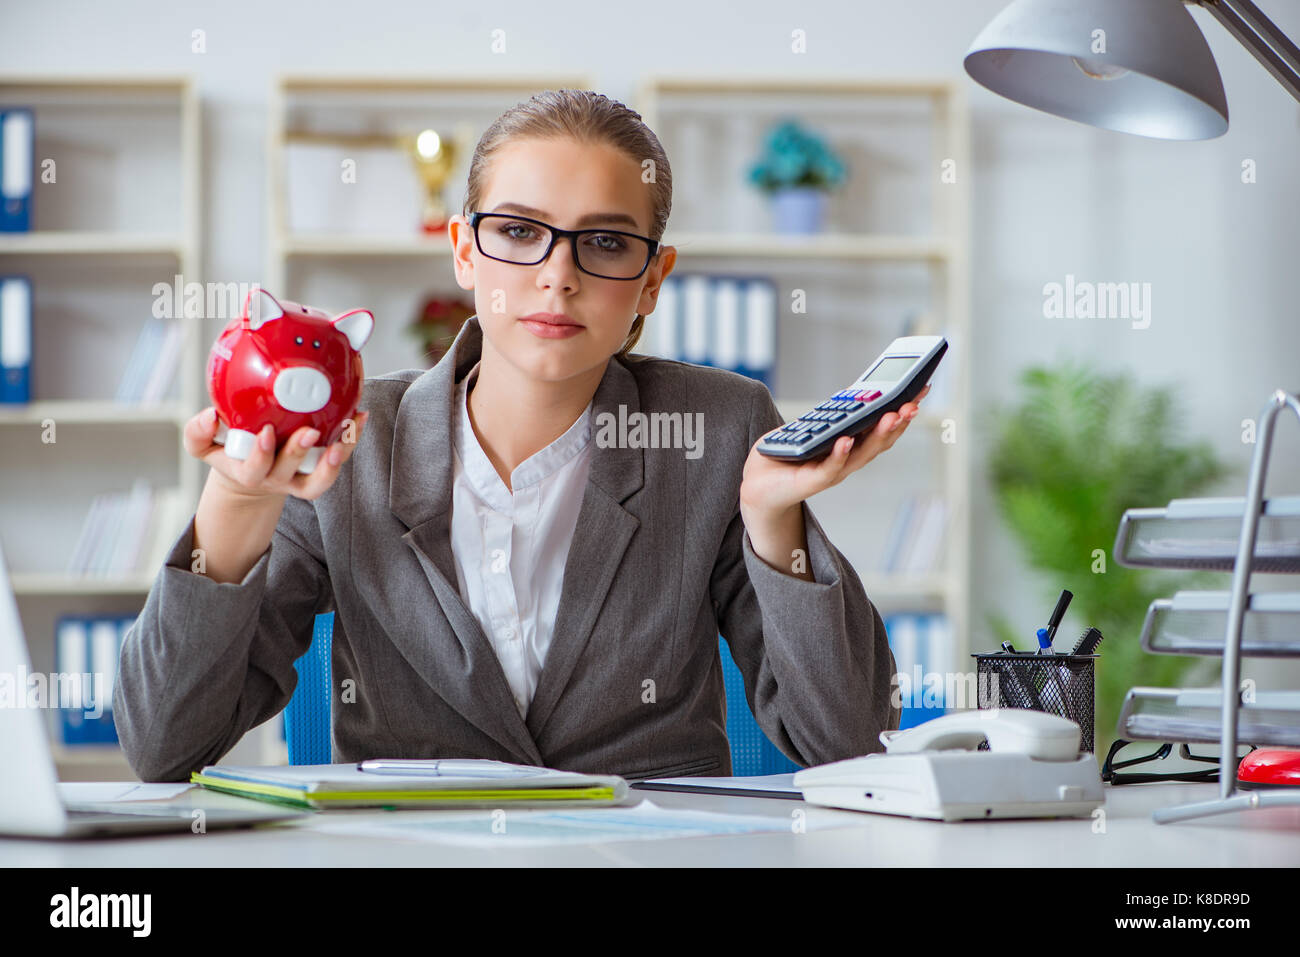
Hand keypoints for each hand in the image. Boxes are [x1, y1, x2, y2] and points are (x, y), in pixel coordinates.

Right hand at [183, 407, 370, 502]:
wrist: (251, 476)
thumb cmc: (229, 454)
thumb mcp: (204, 446)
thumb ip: (198, 433)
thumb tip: (209, 415)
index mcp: (249, 473)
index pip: (255, 468)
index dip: (261, 454)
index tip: (266, 432)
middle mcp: (277, 479)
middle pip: (290, 471)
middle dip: (299, 452)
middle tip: (309, 432)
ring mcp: (301, 479)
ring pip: (322, 477)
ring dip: (337, 456)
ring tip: (348, 429)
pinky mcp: (320, 473)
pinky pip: (338, 461)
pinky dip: (351, 440)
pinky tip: (360, 417)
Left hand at [740, 385, 929, 522]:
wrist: (758, 484)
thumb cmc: (786, 453)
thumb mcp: (812, 427)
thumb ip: (830, 415)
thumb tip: (852, 394)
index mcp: (850, 445)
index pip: (882, 427)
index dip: (901, 410)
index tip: (920, 389)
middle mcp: (847, 460)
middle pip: (879, 441)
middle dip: (898, 422)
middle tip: (913, 403)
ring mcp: (832, 472)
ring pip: (861, 454)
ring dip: (878, 435)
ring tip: (891, 416)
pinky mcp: (811, 481)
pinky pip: (829, 468)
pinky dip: (840, 454)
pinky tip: (846, 439)